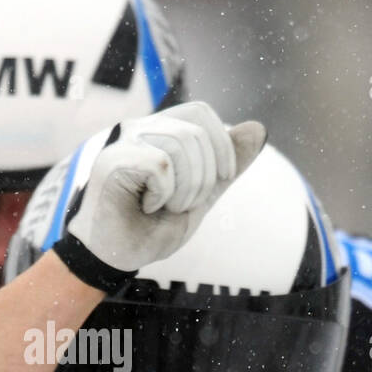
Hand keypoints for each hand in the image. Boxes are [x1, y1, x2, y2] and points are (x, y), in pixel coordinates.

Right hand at [58, 102, 264, 283]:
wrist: (116, 258)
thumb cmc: (150, 228)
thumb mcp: (201, 196)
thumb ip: (227, 165)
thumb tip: (259, 128)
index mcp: (159, 131)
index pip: (200, 113)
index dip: (222, 144)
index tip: (224, 178)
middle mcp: (139, 129)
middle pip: (195, 132)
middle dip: (203, 178)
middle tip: (181, 205)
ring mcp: (123, 143)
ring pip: (180, 146)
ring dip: (185, 189)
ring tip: (163, 207)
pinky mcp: (112, 160)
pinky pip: (161, 165)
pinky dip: (163, 194)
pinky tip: (145, 207)